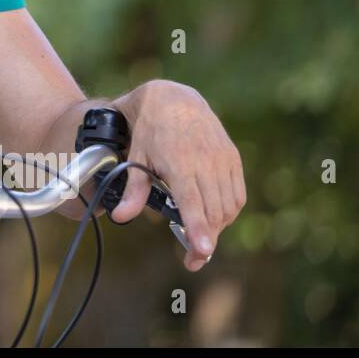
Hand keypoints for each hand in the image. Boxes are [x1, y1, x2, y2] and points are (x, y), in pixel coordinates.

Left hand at [110, 80, 246, 270]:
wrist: (174, 98)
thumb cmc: (150, 130)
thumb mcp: (137, 156)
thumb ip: (134, 189)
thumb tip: (121, 216)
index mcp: (180, 162)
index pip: (192, 203)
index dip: (199, 230)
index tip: (202, 252)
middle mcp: (206, 162)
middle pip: (213, 212)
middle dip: (206, 240)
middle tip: (194, 259)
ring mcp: (223, 159)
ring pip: (229, 206)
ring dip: (218, 227)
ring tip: (200, 237)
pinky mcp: (233, 158)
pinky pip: (238, 194)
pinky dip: (229, 211)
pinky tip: (215, 217)